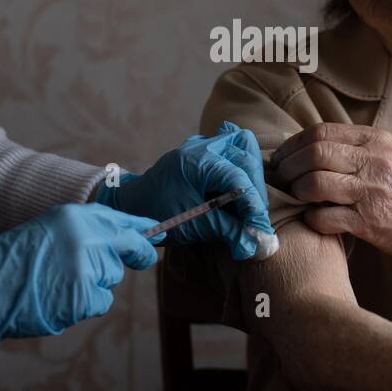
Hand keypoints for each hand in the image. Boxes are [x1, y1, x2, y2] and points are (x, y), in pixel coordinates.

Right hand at [0, 203, 163, 364]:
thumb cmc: (10, 263)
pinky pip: (100, 302)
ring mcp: (87, 268)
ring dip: (95, 284)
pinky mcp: (85, 297)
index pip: (118, 217)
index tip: (156, 229)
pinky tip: (59, 301)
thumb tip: (119, 240)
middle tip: (147, 257)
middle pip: (127, 246)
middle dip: (140, 253)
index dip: (140, 225)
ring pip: (111, 278)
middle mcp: (85, 237)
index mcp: (73, 216)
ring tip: (59, 284)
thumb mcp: (46, 230)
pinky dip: (85, 306)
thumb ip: (81, 231)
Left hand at [96, 121, 274, 260]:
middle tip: (254, 220)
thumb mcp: (193, 226)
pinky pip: (234, 152)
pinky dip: (241, 173)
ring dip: (250, 178)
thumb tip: (260, 245)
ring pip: (244, 148)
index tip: (260, 232)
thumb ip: (228, 232)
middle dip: (254, 190)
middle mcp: (202, 146)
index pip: (239, 179)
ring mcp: (203, 145)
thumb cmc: (156, 214)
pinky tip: (237, 197)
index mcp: (196, 161)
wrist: (131, 205)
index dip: (254, 207)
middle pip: (247, 156)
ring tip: (246, 208)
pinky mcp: (205, 151)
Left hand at [269, 123, 391, 263]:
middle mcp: (375, 161)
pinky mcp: (369, 222)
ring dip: (297, 192)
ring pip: (315, 184)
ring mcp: (373, 192)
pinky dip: (311, 219)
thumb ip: (352, 148)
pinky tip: (313, 219)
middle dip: (289, 168)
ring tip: (295, 198)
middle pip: (314, 155)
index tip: (282, 158)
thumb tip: (303, 147)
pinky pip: (325, 217)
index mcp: (376, 140)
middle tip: (281, 179)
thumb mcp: (387, 156)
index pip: (321, 132)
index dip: (293, 145)